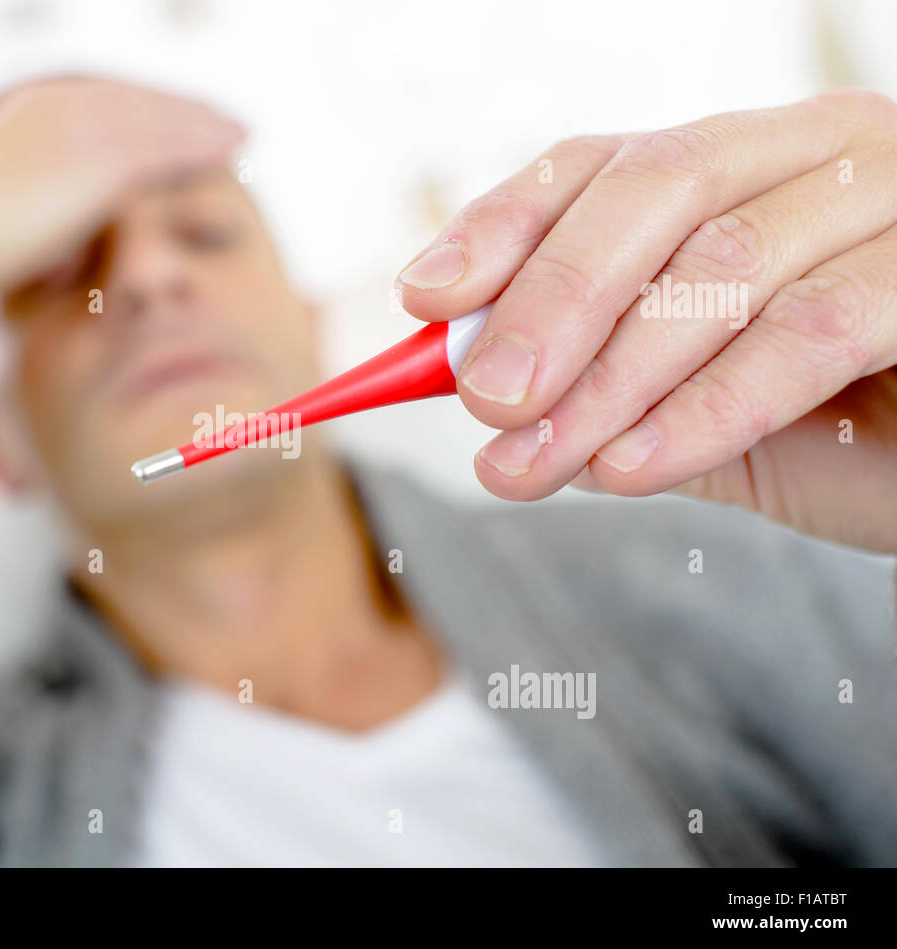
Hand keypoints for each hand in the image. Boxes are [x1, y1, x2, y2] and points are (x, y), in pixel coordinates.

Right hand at [0, 76, 243, 323]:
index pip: (110, 98)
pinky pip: (166, 153)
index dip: (154, 108)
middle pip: (143, 104)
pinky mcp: (100, 167)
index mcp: (34, 103)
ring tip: (244, 136)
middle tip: (229, 123)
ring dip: (207, 127)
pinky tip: (233, 152)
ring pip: (162, 125)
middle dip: (188, 112)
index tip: (186, 116)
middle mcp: (62, 104)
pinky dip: (203, 148)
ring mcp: (83, 132)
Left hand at [397, 89, 896, 552]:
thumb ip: (602, 385)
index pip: (604, 164)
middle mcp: (816, 153)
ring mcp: (890, 197)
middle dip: (551, 298)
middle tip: (482, 398)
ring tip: (530, 464)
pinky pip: (810, 333)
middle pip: (658, 187)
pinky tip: (629, 468)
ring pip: (721, 265)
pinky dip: (706, 407)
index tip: (425, 296)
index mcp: (744, 165)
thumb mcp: (688, 406)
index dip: (508, 224)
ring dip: (606, 381)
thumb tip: (478, 384)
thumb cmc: (835, 433)